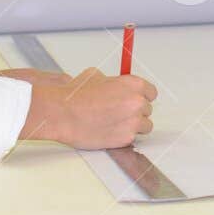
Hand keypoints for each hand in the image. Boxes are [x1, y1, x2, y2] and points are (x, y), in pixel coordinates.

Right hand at [13, 66, 158, 149]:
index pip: (151, 92)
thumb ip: (114, 82)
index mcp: (133, 85)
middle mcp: (137, 103)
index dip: (142, 96)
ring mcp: (133, 122)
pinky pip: (132, 138)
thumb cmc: (75, 95)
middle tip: (119, 113)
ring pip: (144, 126)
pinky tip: (110, 131)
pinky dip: (123, 136)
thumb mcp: (96, 76)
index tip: (135, 100)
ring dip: (134, 125)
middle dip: (135, 111)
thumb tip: (117, 86)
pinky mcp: (125, 139)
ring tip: (116, 124)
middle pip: (147, 109)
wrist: (62, 113)